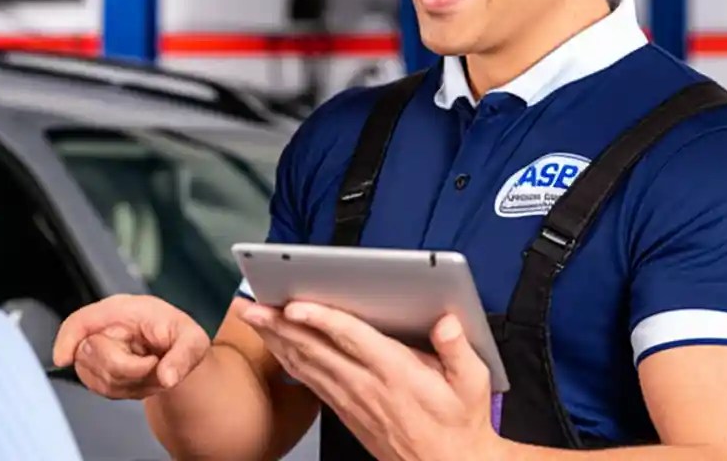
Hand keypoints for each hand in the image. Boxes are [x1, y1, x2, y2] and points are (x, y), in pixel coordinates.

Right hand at [52, 294, 209, 399]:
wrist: (173, 349)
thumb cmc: (178, 335)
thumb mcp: (194, 340)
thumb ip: (184, 355)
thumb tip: (167, 377)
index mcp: (122, 310)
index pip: (81, 321)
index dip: (67, 339)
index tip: (62, 359)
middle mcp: (104, 328)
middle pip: (91, 356)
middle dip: (127, 369)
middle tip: (153, 363)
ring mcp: (98, 351)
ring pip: (97, 377)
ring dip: (128, 383)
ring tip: (149, 369)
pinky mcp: (97, 370)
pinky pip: (102, 389)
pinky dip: (125, 391)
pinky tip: (140, 380)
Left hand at [240, 300, 505, 460]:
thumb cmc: (458, 423)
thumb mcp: (473, 384)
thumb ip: (457, 349)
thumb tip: (445, 323)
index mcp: (395, 372)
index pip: (350, 339)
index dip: (320, 319)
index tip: (295, 304)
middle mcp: (366, 385)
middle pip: (314, 349)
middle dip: (280, 325)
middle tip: (253, 303)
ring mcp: (351, 399)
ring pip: (305, 364)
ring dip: (276, 340)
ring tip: (254, 317)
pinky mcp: (345, 410)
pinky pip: (309, 381)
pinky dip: (288, 360)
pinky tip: (276, 346)